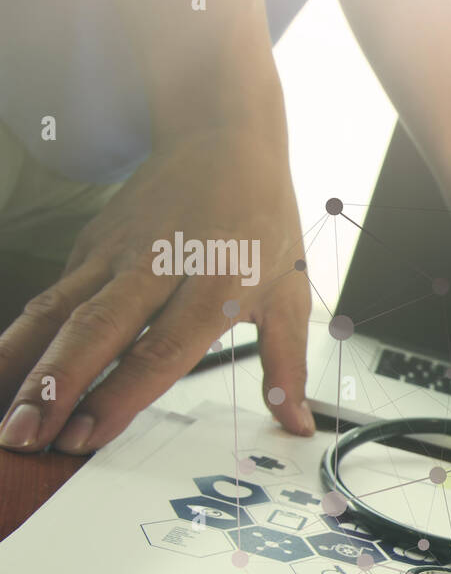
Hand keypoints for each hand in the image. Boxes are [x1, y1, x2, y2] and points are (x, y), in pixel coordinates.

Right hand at [0, 126, 313, 453]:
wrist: (223, 137)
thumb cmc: (260, 218)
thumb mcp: (290, 292)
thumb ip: (286, 365)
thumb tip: (297, 423)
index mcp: (217, 283)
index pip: (161, 348)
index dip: (120, 393)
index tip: (88, 434)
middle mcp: (159, 266)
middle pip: (97, 330)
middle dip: (55, 387)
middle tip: (27, 436)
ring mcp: (116, 253)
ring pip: (59, 311)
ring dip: (25, 366)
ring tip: (3, 418)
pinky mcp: (89, 246)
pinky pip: (51, 297)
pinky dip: (21, 337)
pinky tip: (3, 376)